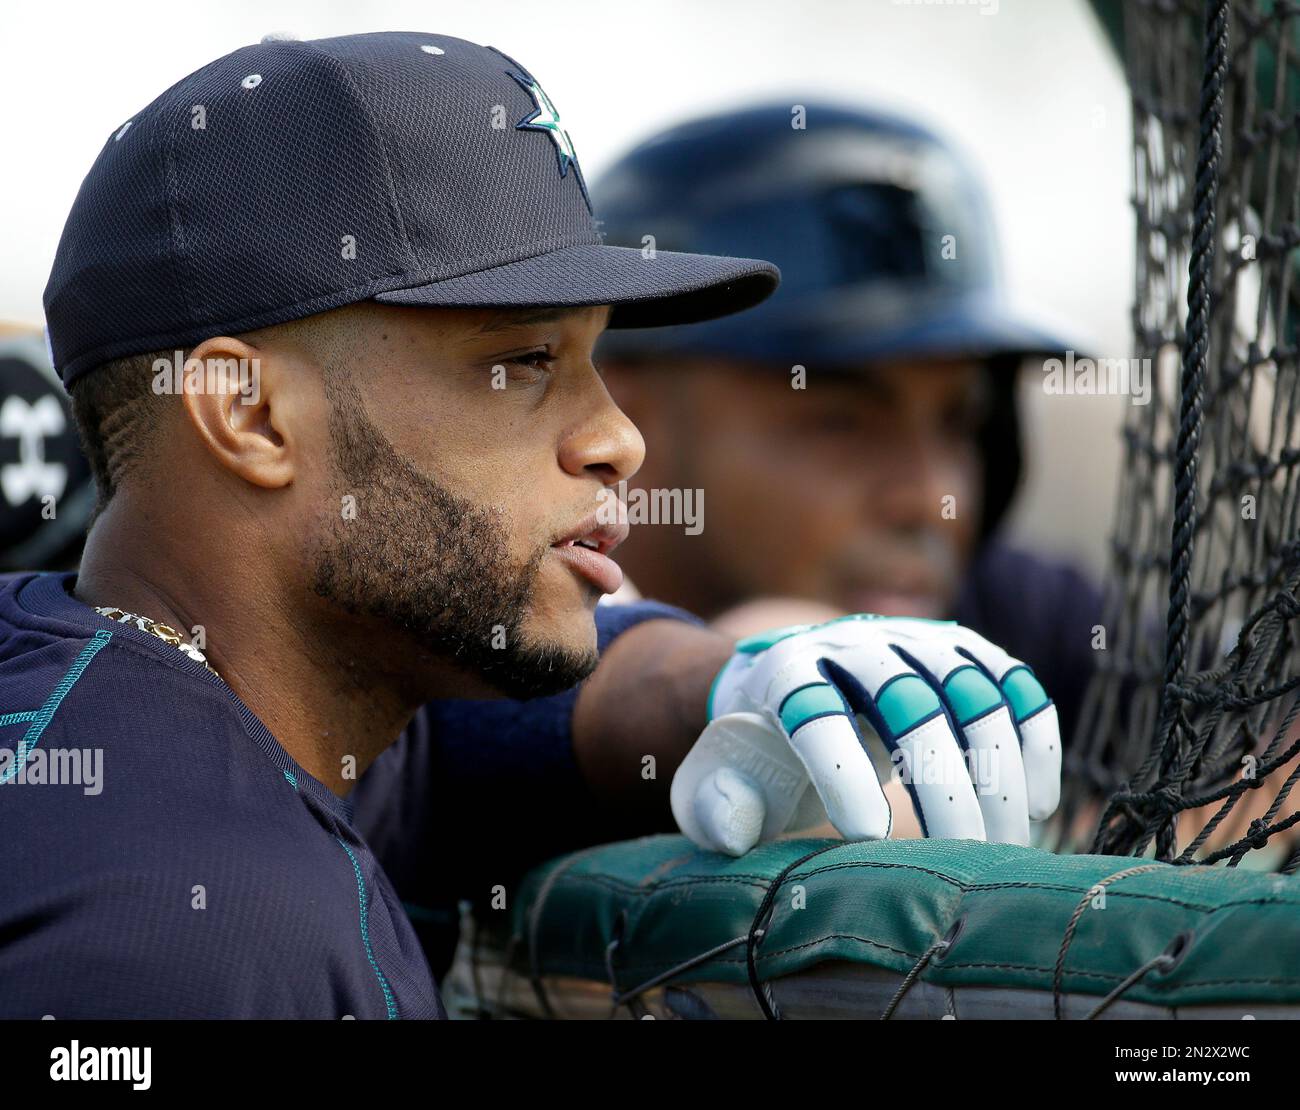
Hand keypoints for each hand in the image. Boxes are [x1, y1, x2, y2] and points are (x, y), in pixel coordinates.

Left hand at [669, 615, 1061, 855]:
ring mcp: (916, 639)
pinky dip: (1035, 740)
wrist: (797, 688)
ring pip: (972, 691)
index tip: (864, 835)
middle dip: (941, 784)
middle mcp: (854, 642)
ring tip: (1009, 845)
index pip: (812, 710)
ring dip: (999, 771)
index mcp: (784, 671)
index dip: (839, 769)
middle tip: (963, 857)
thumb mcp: (720, 781)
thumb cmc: (760, 752)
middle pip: (906, 702)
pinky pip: (1015, 685)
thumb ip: (717, 806)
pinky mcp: (966, 650)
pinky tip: (1037, 803)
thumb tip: (739, 826)